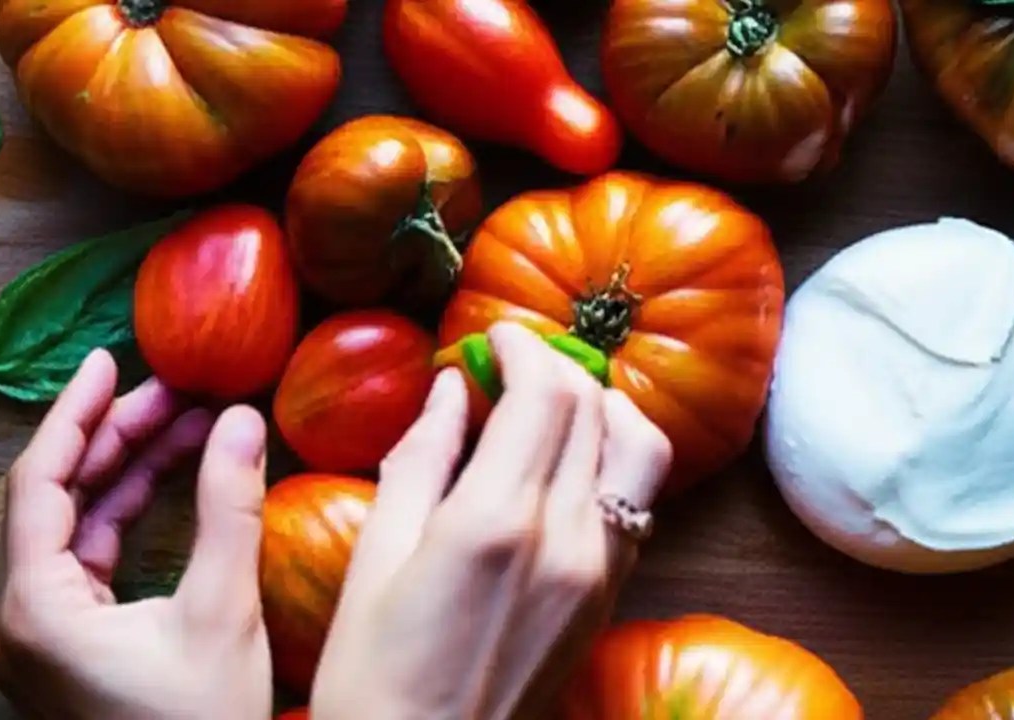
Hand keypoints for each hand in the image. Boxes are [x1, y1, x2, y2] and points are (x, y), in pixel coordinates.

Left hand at [0, 349, 272, 719]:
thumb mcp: (220, 611)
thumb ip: (228, 510)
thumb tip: (241, 420)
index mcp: (36, 610)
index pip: (43, 484)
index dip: (78, 414)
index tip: (110, 360)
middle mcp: (19, 621)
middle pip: (60, 500)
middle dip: (120, 438)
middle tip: (178, 390)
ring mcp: (41, 636)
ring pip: (78, 528)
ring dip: (131, 473)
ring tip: (190, 423)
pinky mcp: (69, 646)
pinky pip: (91, 560)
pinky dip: (132, 515)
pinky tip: (173, 478)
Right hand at [311, 323, 671, 719]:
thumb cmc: (376, 675)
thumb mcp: (377, 559)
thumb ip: (420, 460)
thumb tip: (453, 388)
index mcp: (495, 522)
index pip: (544, 394)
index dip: (522, 347)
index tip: (492, 336)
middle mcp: (564, 536)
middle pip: (592, 408)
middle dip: (556, 364)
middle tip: (513, 360)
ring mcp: (599, 567)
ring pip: (637, 446)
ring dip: (603, 405)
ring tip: (555, 401)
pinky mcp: (611, 593)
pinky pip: (637, 498)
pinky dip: (615, 455)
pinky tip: (570, 458)